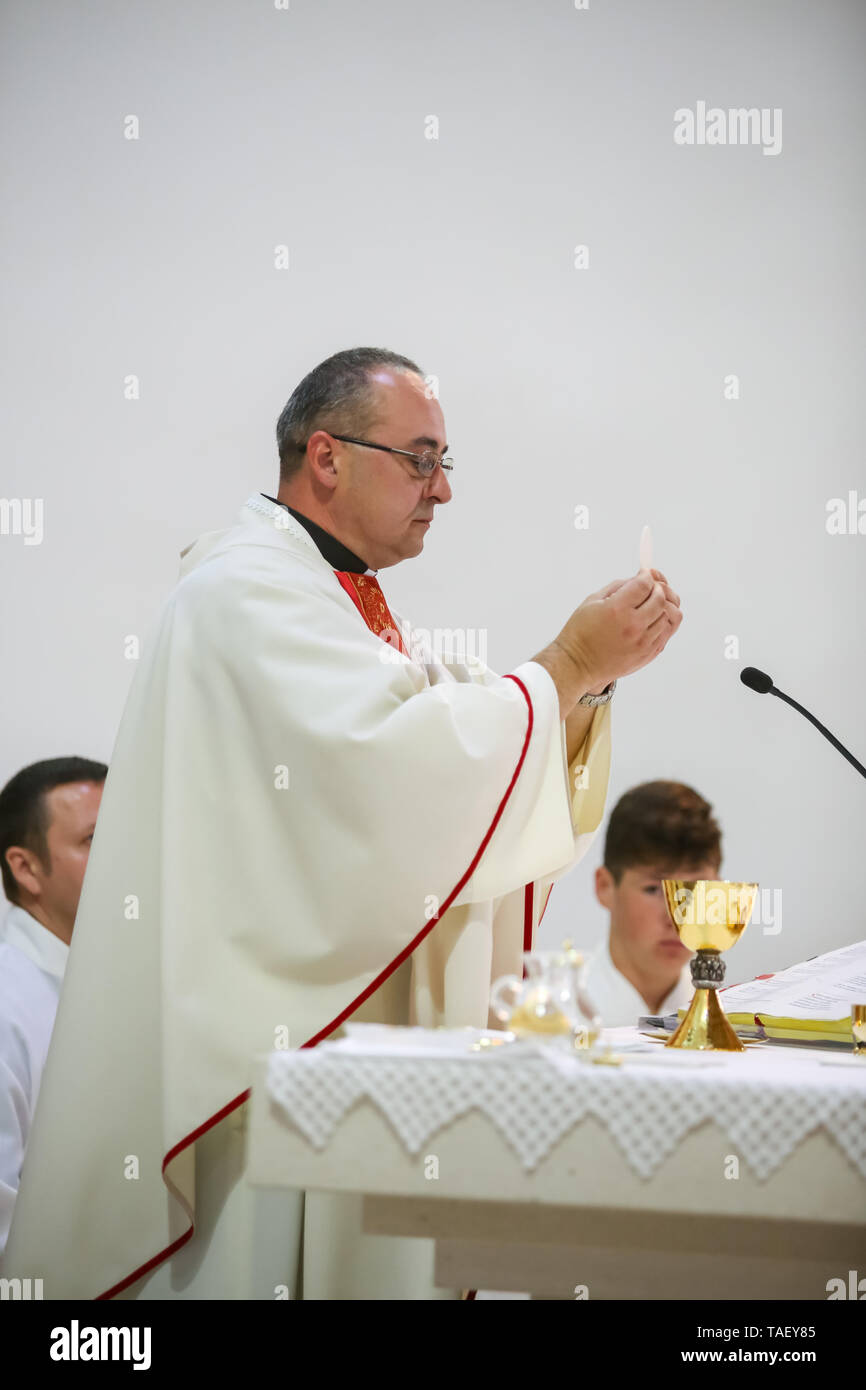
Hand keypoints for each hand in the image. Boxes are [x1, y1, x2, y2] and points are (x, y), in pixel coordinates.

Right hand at [555, 567, 682, 690]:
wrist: (578, 665)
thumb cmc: (581, 632)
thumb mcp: (593, 601)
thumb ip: (618, 586)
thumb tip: (638, 577)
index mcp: (616, 609)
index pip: (644, 584)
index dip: (646, 575)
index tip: (644, 574)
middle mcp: (632, 625)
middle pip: (660, 598)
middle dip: (657, 588)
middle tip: (650, 588)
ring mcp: (642, 642)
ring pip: (666, 615)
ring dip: (660, 606)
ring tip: (649, 605)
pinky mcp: (647, 654)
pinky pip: (665, 633)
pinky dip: (661, 622)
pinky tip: (650, 620)